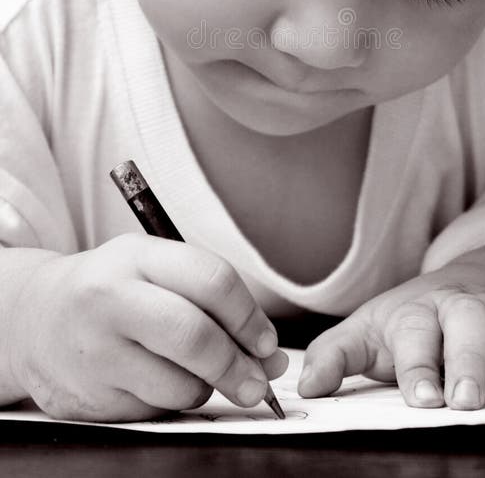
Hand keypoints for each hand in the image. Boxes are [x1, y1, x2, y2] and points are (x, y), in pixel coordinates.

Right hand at [7, 233, 287, 421]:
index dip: (250, 317)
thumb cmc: (111, 289)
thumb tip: (268, 355)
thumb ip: (211, 299)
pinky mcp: (89, 396)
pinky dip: (169, 401)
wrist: (35, 318)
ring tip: (192, 372)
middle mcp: (112, 299)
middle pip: (196, 338)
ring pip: (180, 384)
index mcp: (137, 256)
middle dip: (237, 366)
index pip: (212, 281)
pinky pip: (154, 410)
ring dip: (203, 388)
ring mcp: (97, 350)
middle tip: (256, 382)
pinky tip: (152, 380)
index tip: (265, 341)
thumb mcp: (153, 268)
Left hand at [298, 265, 484, 408]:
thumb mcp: (364, 336)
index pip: (417, 328)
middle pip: (470, 317)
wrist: (450, 291)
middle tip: (465, 402)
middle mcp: (463, 304)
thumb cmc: (404, 325)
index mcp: (417, 309)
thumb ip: (335, 357)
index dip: (419, 362)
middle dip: (470, 358)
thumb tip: (308, 386)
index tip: (420, 397)